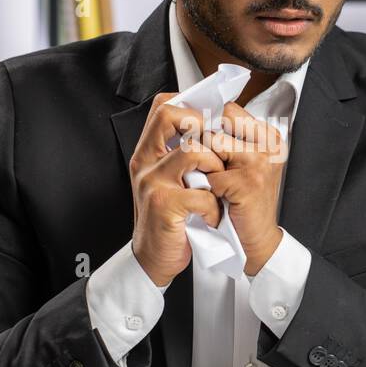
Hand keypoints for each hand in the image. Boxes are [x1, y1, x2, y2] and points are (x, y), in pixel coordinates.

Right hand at [128, 92, 224, 286]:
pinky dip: (214, 207)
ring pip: (193, 151)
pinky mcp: (163, 206)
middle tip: (220, 148)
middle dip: (204, 126)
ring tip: (219, 187)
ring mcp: (152, 182)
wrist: (153, 260)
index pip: (163, 107)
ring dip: (216, 167)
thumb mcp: (171, 181)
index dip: (190, 106)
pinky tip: (213, 216)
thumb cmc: (169, 221)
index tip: (213, 121)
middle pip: (170, 116)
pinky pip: (201, 193)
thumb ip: (183, 156)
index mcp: (147, 153)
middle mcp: (145, 162)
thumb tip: (217, 130)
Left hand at [205, 101, 285, 275]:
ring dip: (205, 166)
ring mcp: (260, 161)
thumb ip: (229, 138)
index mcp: (268, 135)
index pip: (229, 110)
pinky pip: (212, 174)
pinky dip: (209, 188)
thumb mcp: (241, 163)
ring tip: (215, 182)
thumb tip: (194, 116)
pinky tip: (219, 197)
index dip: (208, 124)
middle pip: (218, 124)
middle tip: (207, 165)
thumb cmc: (245, 202)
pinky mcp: (249, 181)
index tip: (199, 139)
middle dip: (204, 144)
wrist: (257, 239)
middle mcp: (268, 144)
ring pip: (212, 146)